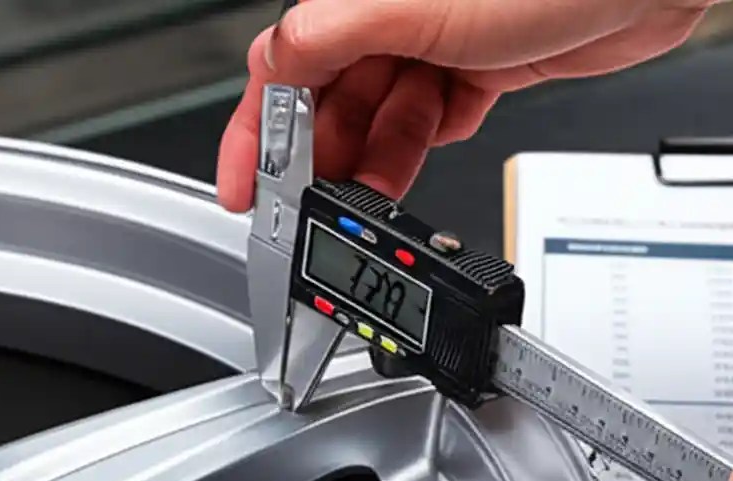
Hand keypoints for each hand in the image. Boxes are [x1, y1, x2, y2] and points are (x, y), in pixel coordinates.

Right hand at [216, 0, 719, 211]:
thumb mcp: (421, 7)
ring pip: (385, 115)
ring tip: (372, 202)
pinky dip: (426, 141)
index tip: (246, 184)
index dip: (259, 130)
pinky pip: (435, 114)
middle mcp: (396, 16)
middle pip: (334, 101)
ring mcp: (442, 40)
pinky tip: (424, 154)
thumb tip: (272, 62)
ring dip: (377, 163)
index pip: (287, 66)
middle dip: (322, 159)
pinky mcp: (485, 64)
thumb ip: (334, 34)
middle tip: (315, 209)